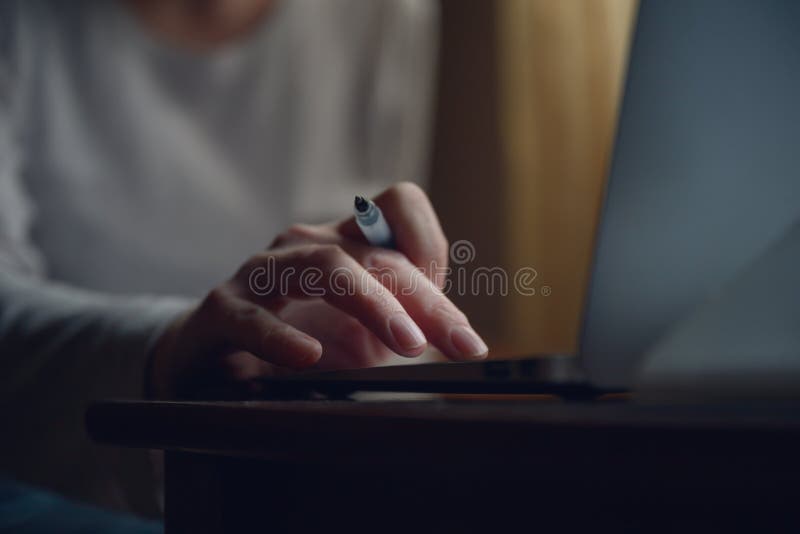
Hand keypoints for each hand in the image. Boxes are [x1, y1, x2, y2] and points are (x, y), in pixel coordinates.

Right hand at [148, 182, 487, 397]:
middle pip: (378, 253)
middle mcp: (308, 244)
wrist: (216, 357)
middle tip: (462, 345)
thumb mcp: (364, 334)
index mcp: (346, 241)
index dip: (432, 250)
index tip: (458, 324)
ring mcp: (264, 272)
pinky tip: (307, 356)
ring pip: (327, 265)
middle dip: (426, 301)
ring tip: (407, 343)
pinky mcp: (224, 310)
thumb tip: (461, 342)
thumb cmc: (300, 339)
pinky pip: (253, 317)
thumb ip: (405, 326)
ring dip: (374, 304)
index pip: (400, 208)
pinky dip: (282, 336)